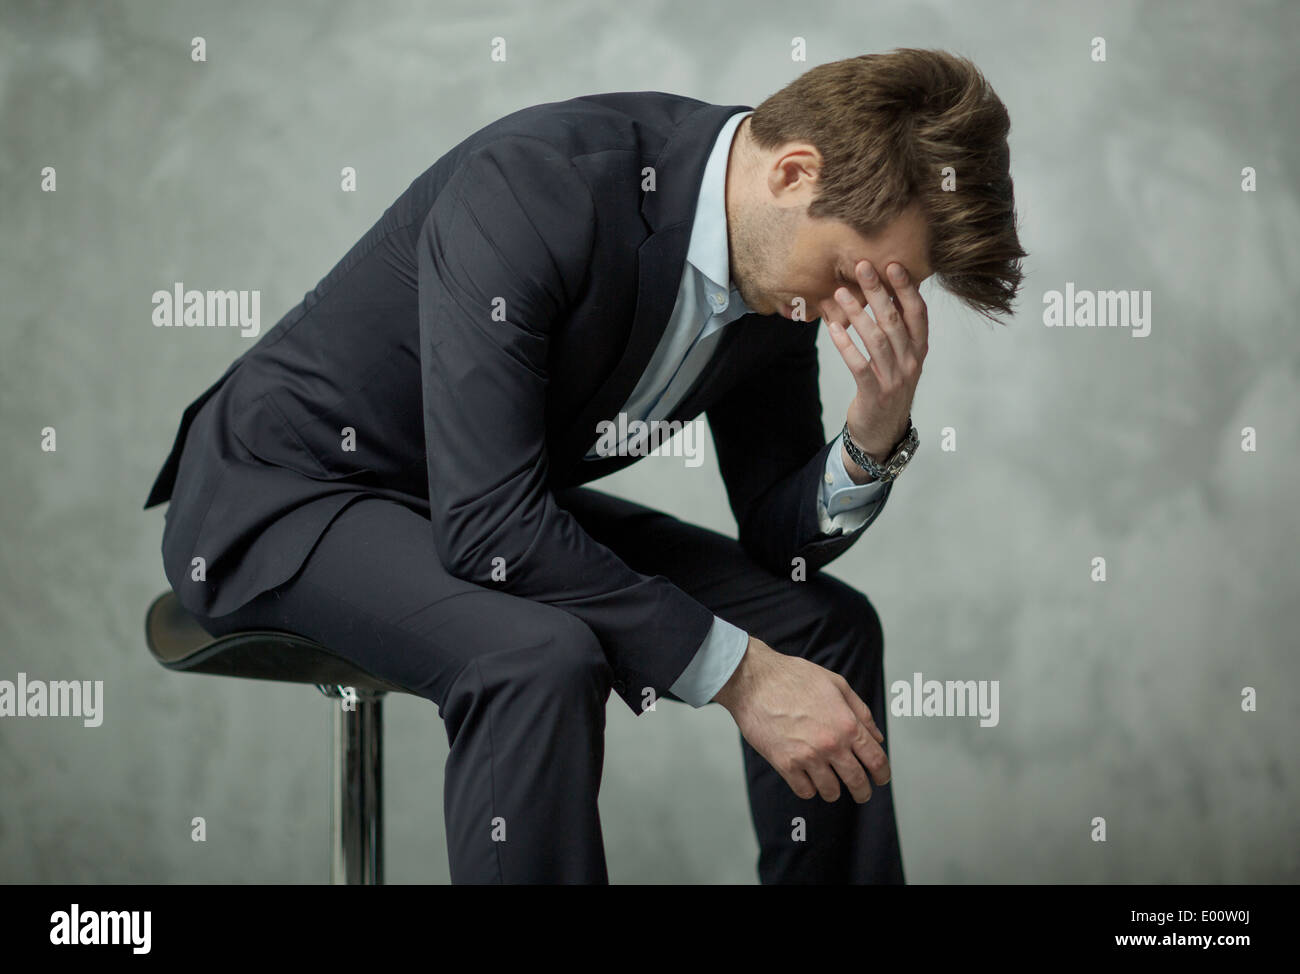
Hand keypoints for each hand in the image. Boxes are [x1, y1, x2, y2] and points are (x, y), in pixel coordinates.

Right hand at [713, 635, 889, 802]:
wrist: (754, 680)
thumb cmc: (794, 677)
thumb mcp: (836, 684)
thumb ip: (861, 712)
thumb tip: (877, 737)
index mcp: (847, 724)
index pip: (876, 760)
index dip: (882, 774)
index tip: (880, 779)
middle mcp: (831, 744)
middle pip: (857, 781)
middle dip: (863, 792)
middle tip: (861, 794)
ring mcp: (808, 756)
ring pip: (831, 791)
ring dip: (833, 790)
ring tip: (829, 784)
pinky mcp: (785, 764)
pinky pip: (805, 791)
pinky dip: (809, 788)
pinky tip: (806, 778)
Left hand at [823, 259, 928, 460]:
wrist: (882, 433)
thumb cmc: (888, 387)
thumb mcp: (901, 359)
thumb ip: (897, 330)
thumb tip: (884, 291)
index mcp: (919, 350)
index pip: (918, 313)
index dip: (906, 288)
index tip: (892, 264)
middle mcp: (911, 362)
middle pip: (895, 320)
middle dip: (878, 292)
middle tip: (861, 267)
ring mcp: (894, 379)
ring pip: (876, 340)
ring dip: (857, 314)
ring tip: (839, 293)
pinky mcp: (874, 394)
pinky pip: (859, 365)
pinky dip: (845, 345)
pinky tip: (832, 328)